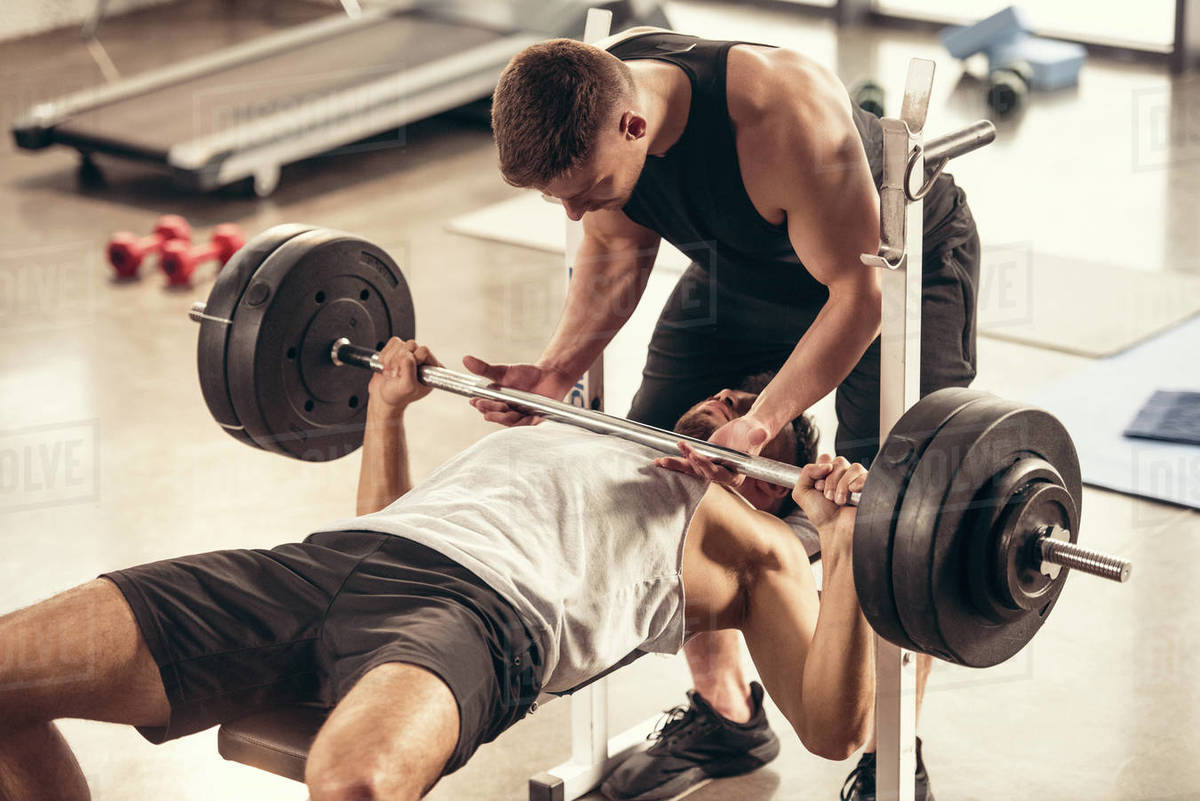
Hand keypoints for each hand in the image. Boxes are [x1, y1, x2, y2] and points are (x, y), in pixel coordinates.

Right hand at [368, 339, 440, 412]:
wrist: (382, 399)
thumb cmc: (397, 396)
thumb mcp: (407, 387)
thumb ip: (410, 370)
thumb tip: (407, 355)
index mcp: (432, 369)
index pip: (424, 351)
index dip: (412, 361)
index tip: (407, 374)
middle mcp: (423, 360)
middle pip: (411, 345)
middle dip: (399, 360)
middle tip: (397, 375)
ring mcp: (410, 354)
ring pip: (400, 344)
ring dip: (391, 360)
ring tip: (392, 373)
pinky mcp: (398, 350)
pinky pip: (392, 342)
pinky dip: (385, 355)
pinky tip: (387, 367)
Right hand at [461, 355, 574, 425]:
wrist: (549, 374)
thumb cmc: (526, 375)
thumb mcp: (503, 371)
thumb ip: (485, 369)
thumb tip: (465, 359)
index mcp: (500, 403)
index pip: (487, 407)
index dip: (480, 405)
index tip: (474, 400)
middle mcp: (510, 412)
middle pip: (498, 415)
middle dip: (489, 410)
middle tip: (482, 405)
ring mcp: (523, 417)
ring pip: (511, 421)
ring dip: (502, 418)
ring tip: (496, 412)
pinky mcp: (537, 419)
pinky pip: (530, 425)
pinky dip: (525, 424)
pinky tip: (519, 419)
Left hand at [653, 414, 772, 486]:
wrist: (748, 429)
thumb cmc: (754, 432)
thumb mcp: (756, 433)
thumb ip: (757, 436)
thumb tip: (761, 434)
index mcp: (735, 475)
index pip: (718, 474)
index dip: (706, 466)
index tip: (696, 456)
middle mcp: (721, 475)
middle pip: (701, 473)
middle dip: (686, 465)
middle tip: (671, 458)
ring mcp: (710, 468)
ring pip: (691, 470)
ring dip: (676, 465)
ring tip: (660, 462)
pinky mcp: (702, 461)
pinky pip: (687, 463)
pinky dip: (675, 462)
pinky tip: (660, 461)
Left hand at [791, 454, 866, 543]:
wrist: (836, 529)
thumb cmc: (822, 514)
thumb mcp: (802, 492)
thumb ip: (806, 472)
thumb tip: (826, 463)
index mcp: (828, 473)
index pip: (826, 458)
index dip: (820, 471)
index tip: (818, 487)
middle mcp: (844, 474)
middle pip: (838, 461)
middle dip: (830, 481)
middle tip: (829, 497)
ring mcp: (857, 479)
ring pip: (852, 467)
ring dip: (842, 486)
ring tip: (840, 501)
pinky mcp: (870, 485)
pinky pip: (865, 474)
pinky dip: (857, 483)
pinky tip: (853, 493)